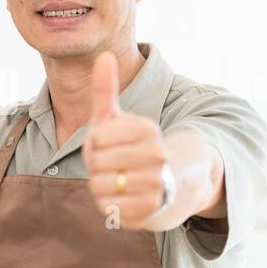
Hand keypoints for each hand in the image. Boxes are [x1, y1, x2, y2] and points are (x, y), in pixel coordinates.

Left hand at [82, 51, 169, 229]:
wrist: (171, 187)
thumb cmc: (134, 149)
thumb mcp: (120, 119)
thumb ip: (106, 89)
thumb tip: (104, 55)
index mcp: (148, 130)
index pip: (97, 136)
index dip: (94, 142)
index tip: (109, 144)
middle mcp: (157, 156)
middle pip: (96, 161)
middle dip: (96, 165)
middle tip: (112, 166)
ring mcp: (155, 185)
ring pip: (100, 185)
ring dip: (101, 185)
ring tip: (118, 181)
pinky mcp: (150, 212)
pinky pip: (108, 208)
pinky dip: (108, 204)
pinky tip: (122, 198)